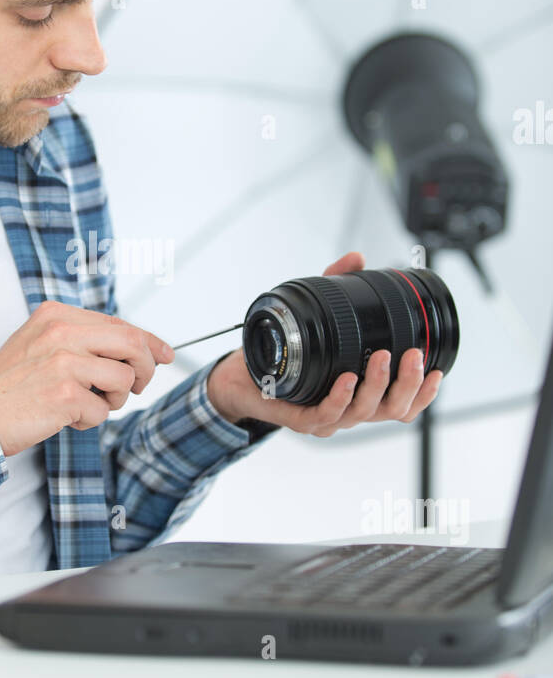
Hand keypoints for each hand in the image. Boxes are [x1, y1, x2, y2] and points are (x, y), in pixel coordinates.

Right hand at [0, 299, 172, 456]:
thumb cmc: (11, 385)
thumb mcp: (41, 344)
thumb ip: (82, 338)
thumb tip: (137, 346)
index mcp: (56, 314)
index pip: (119, 323)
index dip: (149, 341)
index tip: (164, 355)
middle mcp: (60, 332)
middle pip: (132, 343)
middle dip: (145, 369)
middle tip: (134, 388)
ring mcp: (63, 362)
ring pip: (124, 379)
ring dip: (114, 400)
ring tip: (87, 404)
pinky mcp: (64, 394)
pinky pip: (103, 411)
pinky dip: (90, 421)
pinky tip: (65, 419)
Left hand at [207, 251, 442, 437]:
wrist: (242, 375)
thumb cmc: (285, 353)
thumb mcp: (316, 314)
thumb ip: (338, 286)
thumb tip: (358, 258)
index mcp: (361, 393)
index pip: (403, 403)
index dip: (424, 392)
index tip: (436, 369)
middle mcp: (349, 408)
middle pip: (393, 410)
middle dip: (408, 384)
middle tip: (411, 355)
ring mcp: (326, 417)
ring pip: (364, 413)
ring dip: (379, 385)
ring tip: (382, 356)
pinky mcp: (300, 418)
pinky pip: (326, 415)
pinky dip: (340, 397)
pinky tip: (348, 379)